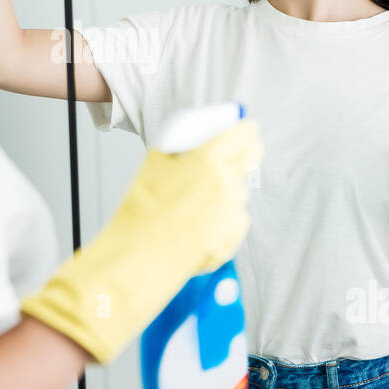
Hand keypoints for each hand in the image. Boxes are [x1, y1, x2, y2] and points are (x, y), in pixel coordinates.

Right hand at [19, 119, 262, 364]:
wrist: (136, 258)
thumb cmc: (140, 212)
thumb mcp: (156, 164)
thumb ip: (185, 149)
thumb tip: (202, 141)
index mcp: (208, 159)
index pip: (244, 133)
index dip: (244, 130)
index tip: (243, 130)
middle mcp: (226, 183)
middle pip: (251, 159)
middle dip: (243, 156)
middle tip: (227, 160)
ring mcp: (232, 212)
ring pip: (240, 192)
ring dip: (228, 192)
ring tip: (197, 204)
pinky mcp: (233, 237)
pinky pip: (236, 219)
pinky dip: (224, 220)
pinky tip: (199, 226)